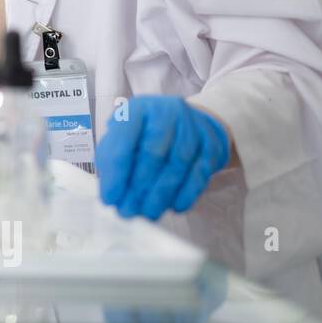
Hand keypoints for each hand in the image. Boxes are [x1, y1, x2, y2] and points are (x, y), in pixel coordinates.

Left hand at [97, 96, 230, 219]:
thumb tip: (112, 196)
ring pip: (178, 164)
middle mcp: (166, 112)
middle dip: (139, 188)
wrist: (187, 122)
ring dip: (161, 194)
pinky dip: (187, 193)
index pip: (124, 140)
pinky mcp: (211, 144)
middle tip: (129, 211)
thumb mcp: (121, 139)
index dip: (116, 173)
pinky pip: (200, 172)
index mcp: (137, 109)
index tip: (110, 199)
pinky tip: (175, 207)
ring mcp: (192, 126)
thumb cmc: (144, 135)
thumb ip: (112, 163)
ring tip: (148, 213)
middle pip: (153, 153)